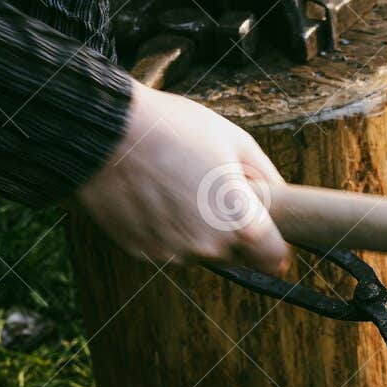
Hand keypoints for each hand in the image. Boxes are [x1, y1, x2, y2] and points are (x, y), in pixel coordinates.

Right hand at [73, 81, 290, 273]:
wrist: (103, 132)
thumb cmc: (174, 129)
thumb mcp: (236, 140)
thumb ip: (268, 176)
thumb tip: (283, 199)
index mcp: (239, 222)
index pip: (273, 258)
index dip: (275, 245)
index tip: (272, 235)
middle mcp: (208, 247)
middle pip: (237, 255)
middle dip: (235, 233)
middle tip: (216, 194)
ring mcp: (172, 253)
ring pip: (201, 253)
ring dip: (200, 233)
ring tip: (181, 189)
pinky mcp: (142, 252)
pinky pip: (169, 248)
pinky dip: (168, 231)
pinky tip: (157, 198)